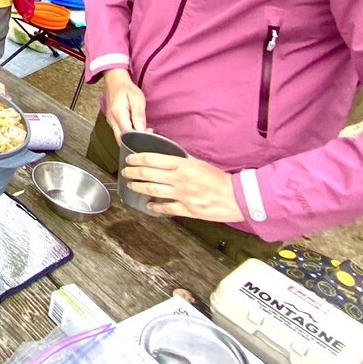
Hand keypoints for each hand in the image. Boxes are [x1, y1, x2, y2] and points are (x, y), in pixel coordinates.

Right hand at [103, 69, 146, 134]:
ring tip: (144, 131)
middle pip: (122, 140)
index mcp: (118, 115)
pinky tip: (137, 129)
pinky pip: (119, 133)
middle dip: (135, 142)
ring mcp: (110, 122)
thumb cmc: (127, 89)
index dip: (139, 138)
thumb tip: (141, 130)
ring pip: (120, 138)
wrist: (115, 81)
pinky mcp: (112, 122)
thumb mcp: (137, 99)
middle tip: (148, 135)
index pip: (128, 135)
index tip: (150, 134)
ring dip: (132, 139)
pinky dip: (128, 135)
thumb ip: (138, 115)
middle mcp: (112, 121)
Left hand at [123, 153, 241, 222]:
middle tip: (125, 172)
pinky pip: (165, 208)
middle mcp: (179, 179)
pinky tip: (148, 204)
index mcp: (182, 165)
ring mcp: (182, 195)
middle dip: (133, 172)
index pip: (152, 159)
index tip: (129, 159)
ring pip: (153, 190)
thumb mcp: (197, 162)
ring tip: (131, 185)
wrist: (237, 196)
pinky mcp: (187, 209)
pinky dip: (154, 206)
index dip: (137, 159)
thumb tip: (165, 153)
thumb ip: (180, 159)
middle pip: (148, 174)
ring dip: (138, 187)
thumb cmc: (218, 179)